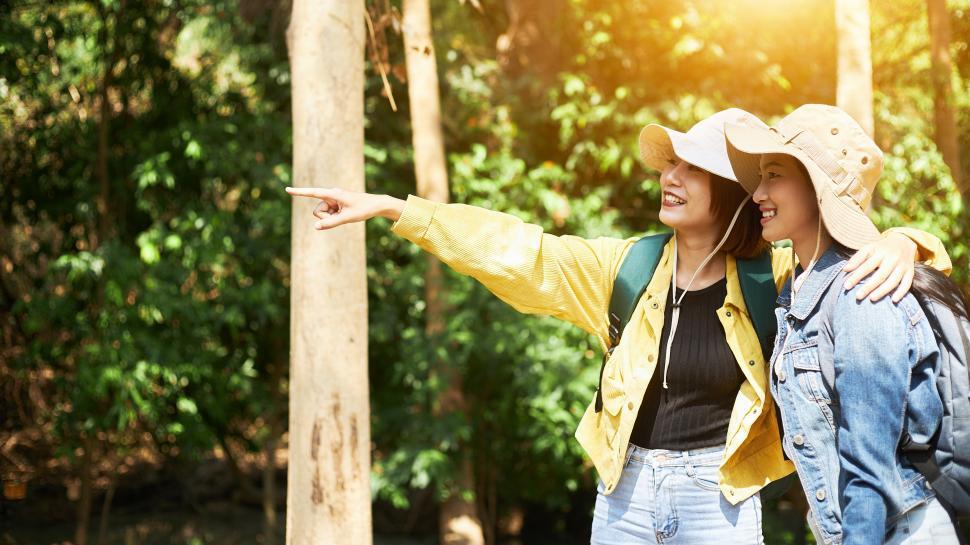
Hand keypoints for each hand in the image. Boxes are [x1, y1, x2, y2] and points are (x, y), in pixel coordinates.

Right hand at [284, 187, 403, 229]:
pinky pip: (329, 215)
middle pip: (318, 211)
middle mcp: (331, 195)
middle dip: (326, 217)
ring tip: (345, 215)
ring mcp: (333, 200)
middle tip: (341, 216)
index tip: (287, 190)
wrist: (376, 205)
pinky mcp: (336, 205)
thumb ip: (331, 223)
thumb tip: (315, 227)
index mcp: (333, 194)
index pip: (313, 192)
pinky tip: (346, 214)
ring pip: (323, 214)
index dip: (299, 192)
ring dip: (331, 218)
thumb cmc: (363, 209)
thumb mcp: (347, 218)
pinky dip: (335, 218)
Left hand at [842, 232, 917, 302]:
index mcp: (880, 252)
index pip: (866, 266)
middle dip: (869, 286)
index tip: (846, 286)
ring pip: (893, 280)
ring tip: (872, 299)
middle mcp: (892, 259)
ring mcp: (902, 265)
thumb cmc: (880, 248)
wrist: (903, 241)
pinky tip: (893, 300)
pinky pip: (907, 283)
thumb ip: (857, 258)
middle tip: (858, 296)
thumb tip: (845, 269)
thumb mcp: (868, 248)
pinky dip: (901, 292)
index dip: (856, 276)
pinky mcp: (910, 271)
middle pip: (880, 275)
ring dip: (883, 291)